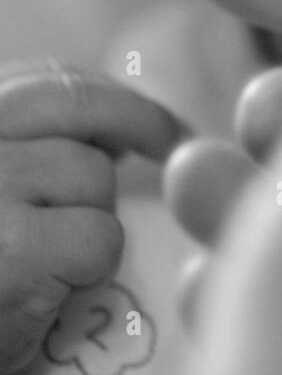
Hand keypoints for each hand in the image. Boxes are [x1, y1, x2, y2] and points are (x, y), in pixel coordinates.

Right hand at [0, 59, 187, 374]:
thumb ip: (35, 146)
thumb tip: (120, 129)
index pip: (42, 82)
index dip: (105, 94)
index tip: (142, 116)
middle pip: (74, 101)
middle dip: (137, 115)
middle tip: (172, 140)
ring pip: (93, 175)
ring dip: (92, 218)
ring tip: (48, 260)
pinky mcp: (13, 250)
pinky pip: (100, 237)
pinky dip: (90, 268)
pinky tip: (48, 292)